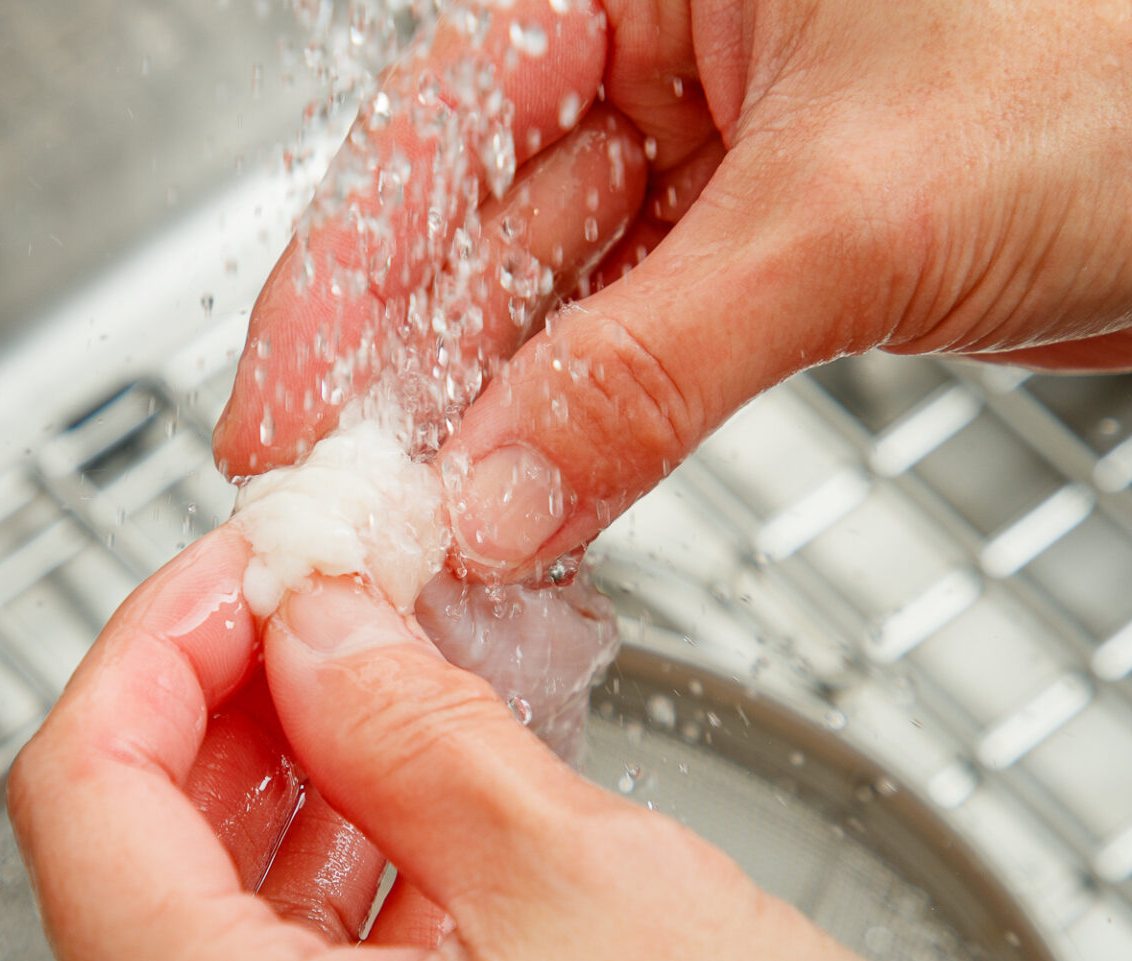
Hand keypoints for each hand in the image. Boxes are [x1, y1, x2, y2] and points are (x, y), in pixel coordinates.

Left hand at [8, 528, 928, 960]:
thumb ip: (423, 734)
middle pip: (134, 839)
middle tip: (330, 598)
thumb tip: (324, 625)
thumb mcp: (592, 895)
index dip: (161, 637)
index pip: (82, 788)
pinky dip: (340, 869)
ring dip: (290, 773)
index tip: (253, 564)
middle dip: (235, 691)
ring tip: (384, 676)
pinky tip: (419, 796)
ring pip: (210, 903)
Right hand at [213, 0, 1131, 579]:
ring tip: (435, 535)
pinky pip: (636, 358)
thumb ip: (648, 368)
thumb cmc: (1130, 63)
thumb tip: (500, 489)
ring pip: (554, 311)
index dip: (342, 284)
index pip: (435, 126)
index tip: (285, 419)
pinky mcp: (765, 259)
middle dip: (411, 379)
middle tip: (352, 506)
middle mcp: (668, 52)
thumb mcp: (849, 212)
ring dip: (496, 431)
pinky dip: (586, 443)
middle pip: (475, 231)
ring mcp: (712, 164)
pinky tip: (535, 511)